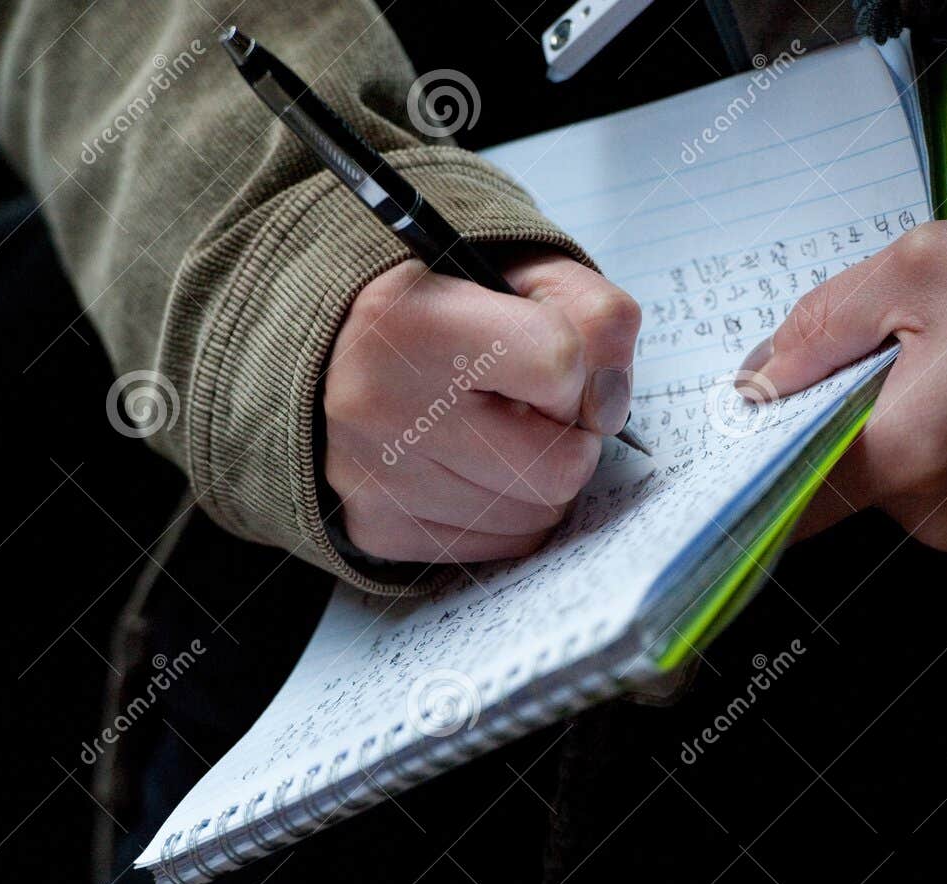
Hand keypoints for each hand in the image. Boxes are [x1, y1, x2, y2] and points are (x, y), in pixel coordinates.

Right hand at [324, 248, 640, 562]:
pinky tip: (475, 470)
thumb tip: (608, 410)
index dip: (574, 367)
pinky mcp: (378, 528)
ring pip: (535, 515)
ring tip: (499, 434)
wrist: (339, 352)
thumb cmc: (450, 312)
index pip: (560, 364)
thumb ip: (597, 318)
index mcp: (412, 319)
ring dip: (540, 480)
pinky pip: (500, 546)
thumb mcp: (525, 275)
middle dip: (567, 438)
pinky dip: (507, 512)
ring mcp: (374, 476)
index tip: (544, 359)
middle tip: (533, 408)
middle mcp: (377, 403)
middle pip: (559, 466)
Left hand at [745, 216, 946, 574]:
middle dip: (862, 425)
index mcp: (906, 453)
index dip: (763, 465)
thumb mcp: (925, 266)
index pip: (788, 497)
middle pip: (853, 486)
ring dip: (920, 447)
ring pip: (909, 499)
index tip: (759, 432)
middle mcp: (943, 519)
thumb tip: (754, 381)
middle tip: (913, 359)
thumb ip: (820, 327)